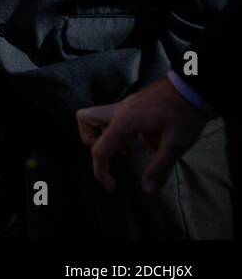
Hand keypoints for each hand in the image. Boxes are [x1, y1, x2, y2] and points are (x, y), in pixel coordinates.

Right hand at [78, 77, 210, 194]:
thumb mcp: (175, 144)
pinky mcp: (133, 105)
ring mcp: (124, 106)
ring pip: (97, 117)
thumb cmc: (184, 115)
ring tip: (128, 152)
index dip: (101, 171)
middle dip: (91, 141)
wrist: (193, 88)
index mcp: (124, 122)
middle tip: (110, 156)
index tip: (111, 187)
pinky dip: (120, 132)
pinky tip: (140, 140)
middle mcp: (118, 112)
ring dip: (105, 136)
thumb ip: (159, 168)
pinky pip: (114, 118)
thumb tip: (147, 190)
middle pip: (85, 120)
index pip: (100, 148)